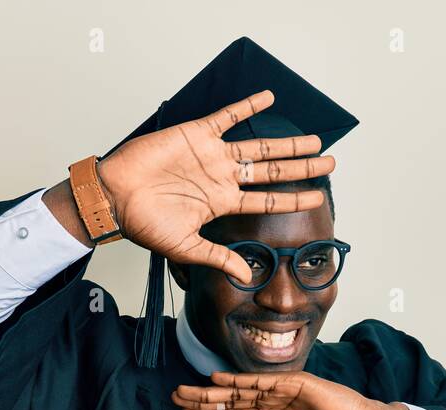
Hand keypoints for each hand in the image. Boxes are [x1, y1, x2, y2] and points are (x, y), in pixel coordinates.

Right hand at [96, 90, 334, 283]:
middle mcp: (223, 177)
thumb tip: (249, 276)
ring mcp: (212, 155)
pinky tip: (269, 98)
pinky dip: (247, 106)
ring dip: (287, 142)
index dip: (294, 199)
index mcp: (222, 203)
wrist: (114, 198)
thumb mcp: (186, 248)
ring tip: (314, 139)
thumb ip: (219, 257)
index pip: (267, 200)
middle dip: (303, 168)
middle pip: (272, 171)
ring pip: (258, 146)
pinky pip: (227, 117)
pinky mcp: (196, 134)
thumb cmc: (143, 224)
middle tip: (331, 162)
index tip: (319, 198)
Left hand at [171, 370, 420, 409]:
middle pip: (234, 401)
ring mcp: (286, 391)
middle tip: (176, 399)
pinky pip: (264, 382)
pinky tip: (218, 380)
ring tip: (187, 392)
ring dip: (214, 392)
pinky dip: (241, 381)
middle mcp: (277, 401)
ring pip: (242, 392)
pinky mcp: (298, 384)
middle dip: (205, 401)